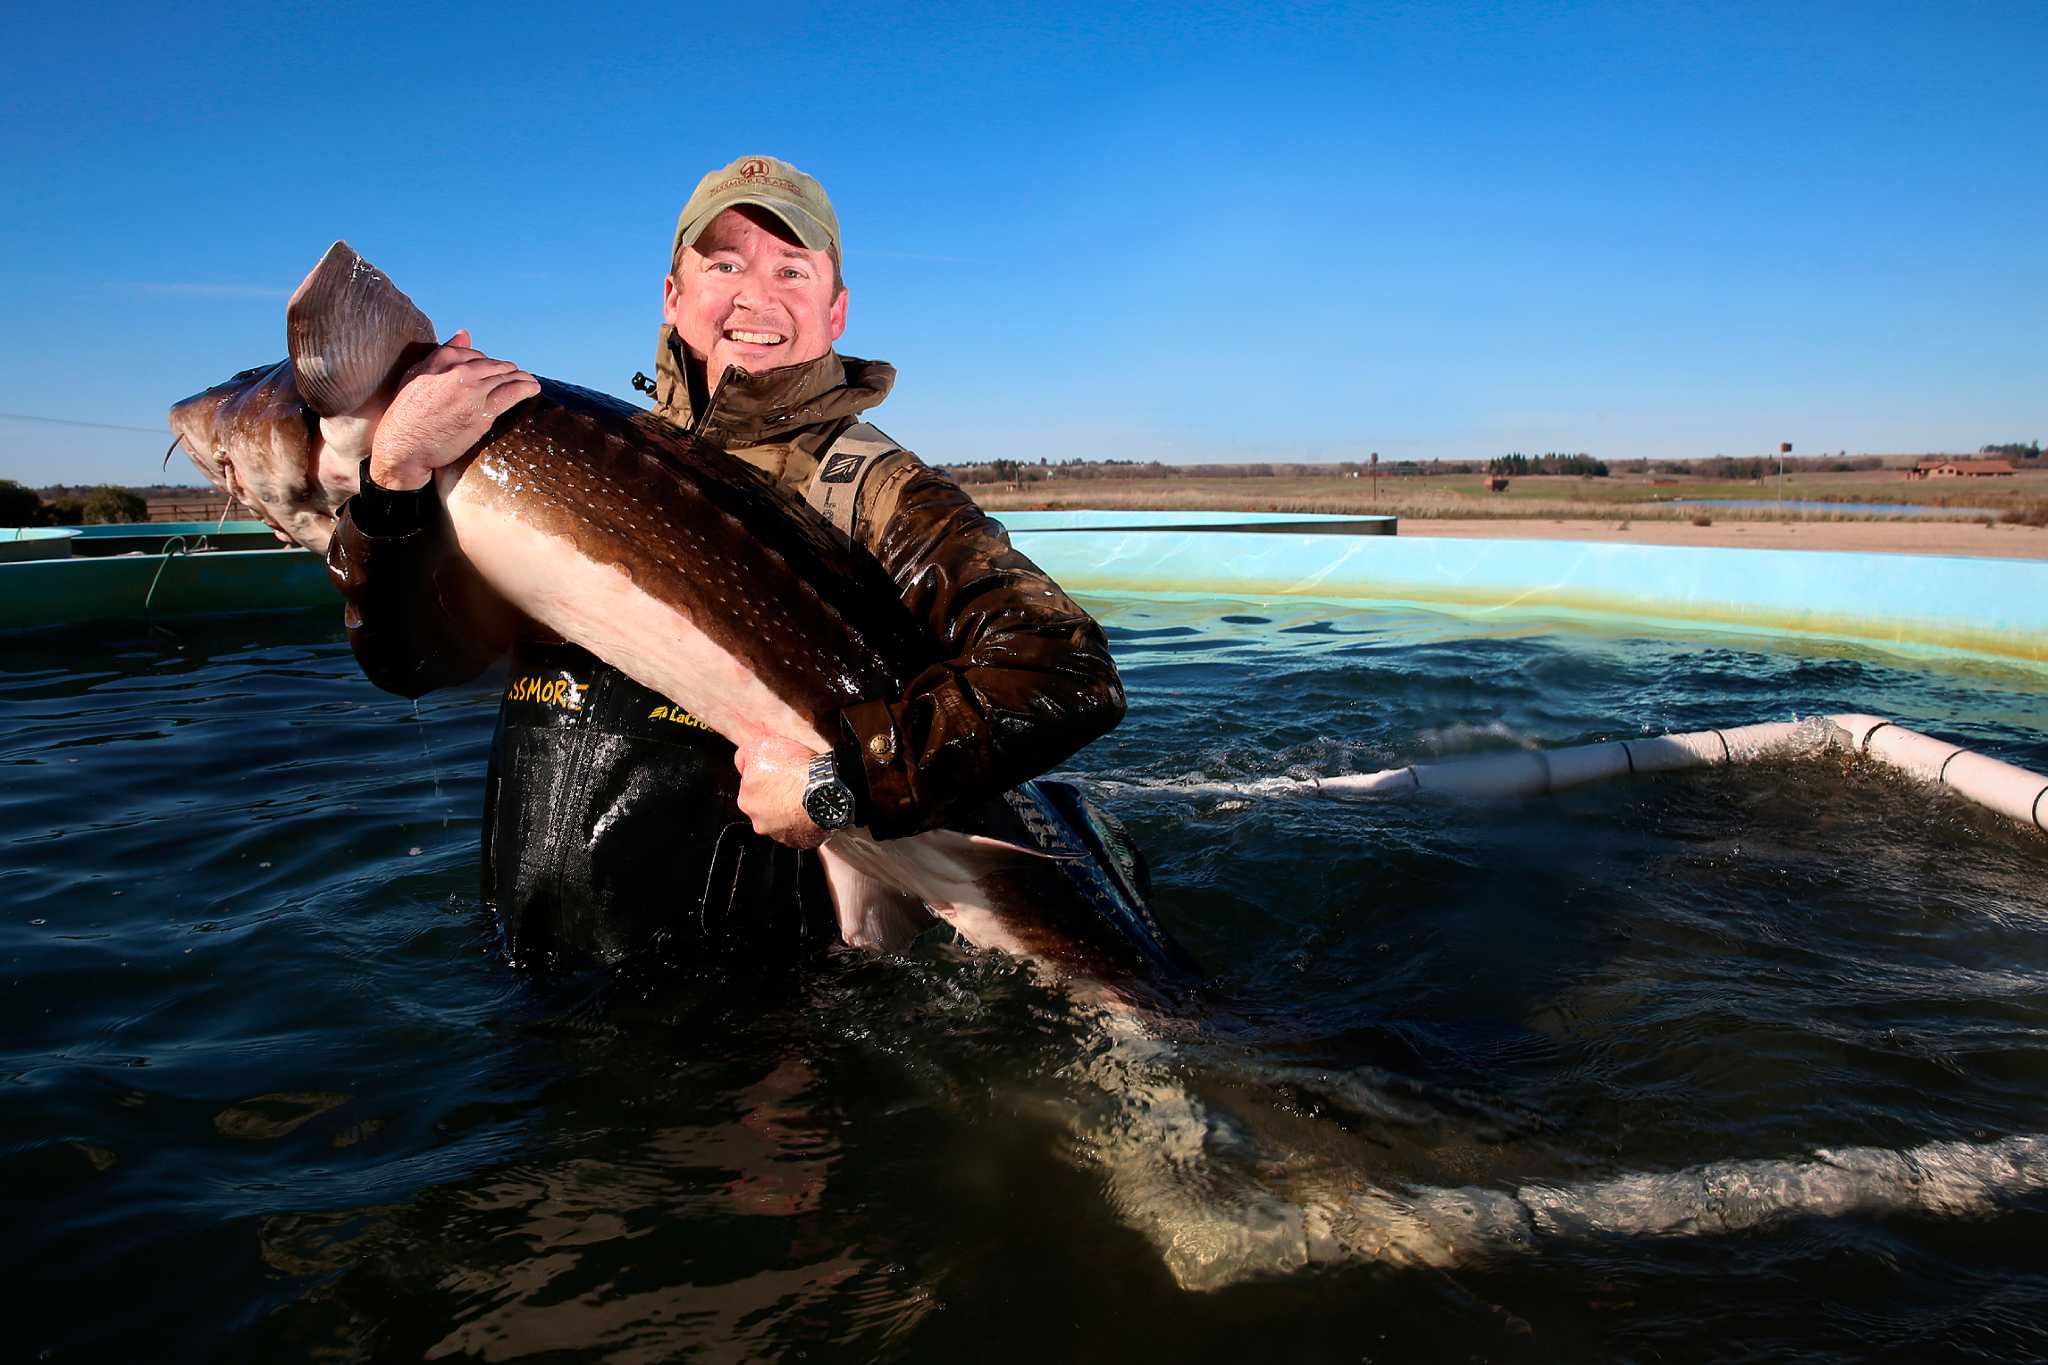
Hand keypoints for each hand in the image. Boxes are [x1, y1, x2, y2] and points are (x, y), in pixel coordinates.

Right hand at [369, 329, 539, 489]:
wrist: (403, 446)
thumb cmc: (405, 414)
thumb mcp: (416, 375)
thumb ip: (442, 353)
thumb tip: (465, 332)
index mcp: (441, 358)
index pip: (474, 354)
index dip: (485, 363)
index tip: (492, 370)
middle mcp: (458, 371)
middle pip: (493, 364)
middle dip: (506, 369)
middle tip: (515, 375)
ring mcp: (472, 391)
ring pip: (505, 377)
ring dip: (521, 377)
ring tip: (529, 380)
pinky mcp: (482, 411)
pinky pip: (511, 393)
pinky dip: (526, 388)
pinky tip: (533, 388)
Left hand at [734, 736, 829, 849]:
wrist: (826, 789)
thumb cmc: (796, 769)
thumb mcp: (760, 746)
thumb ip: (744, 755)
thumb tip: (742, 762)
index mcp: (746, 800)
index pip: (751, 786)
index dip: (765, 776)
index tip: (778, 770)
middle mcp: (759, 821)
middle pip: (765, 806)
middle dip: (776, 796)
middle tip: (792, 783)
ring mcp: (781, 834)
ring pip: (782, 820)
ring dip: (790, 810)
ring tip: (804, 796)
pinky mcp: (801, 843)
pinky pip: (800, 831)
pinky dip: (804, 822)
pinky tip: (812, 809)